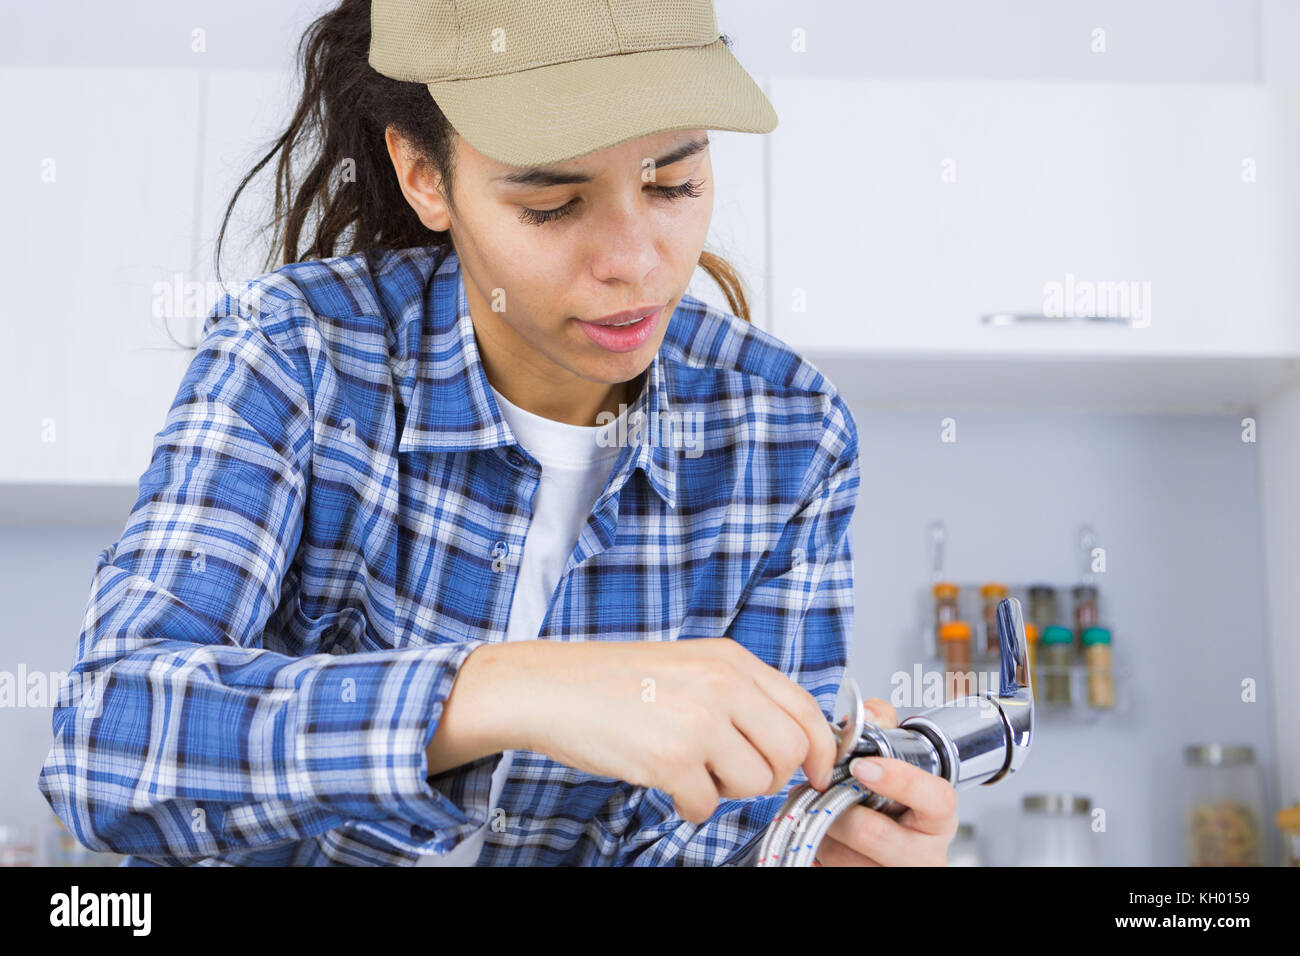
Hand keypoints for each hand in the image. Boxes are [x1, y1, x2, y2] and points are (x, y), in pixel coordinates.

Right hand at [517, 638, 838, 823]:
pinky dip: (689, 805)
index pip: (805, 707)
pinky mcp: (670, 759)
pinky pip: (706, 806)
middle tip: (733, 773)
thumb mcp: (689, 665)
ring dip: (725, 790)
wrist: (549, 688)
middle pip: (789, 751)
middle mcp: (722, 685)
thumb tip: (789, 739)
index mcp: (730, 659)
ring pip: (755, 783)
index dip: (821, 748)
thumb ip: (740, 693)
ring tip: (689, 769)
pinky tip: (666, 782)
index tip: (817, 772)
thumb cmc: (613, 681)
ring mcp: (698, 721)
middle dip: (769, 776)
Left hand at [812, 697, 958, 865]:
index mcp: (938, 815)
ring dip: (820, 826)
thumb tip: (861, 715)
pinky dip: (815, 846)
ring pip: (841, 854)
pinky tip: (821, 830)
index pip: (934, 798)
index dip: (899, 781)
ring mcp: (895, 873)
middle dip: (836, 806)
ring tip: (821, 809)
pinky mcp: (865, 881)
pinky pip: (827, 867)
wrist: (897, 836)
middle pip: (870, 831)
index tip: (861, 766)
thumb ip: (883, 724)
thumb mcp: (899, 756)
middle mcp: (924, 852)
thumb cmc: (896, 795)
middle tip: (821, 787)